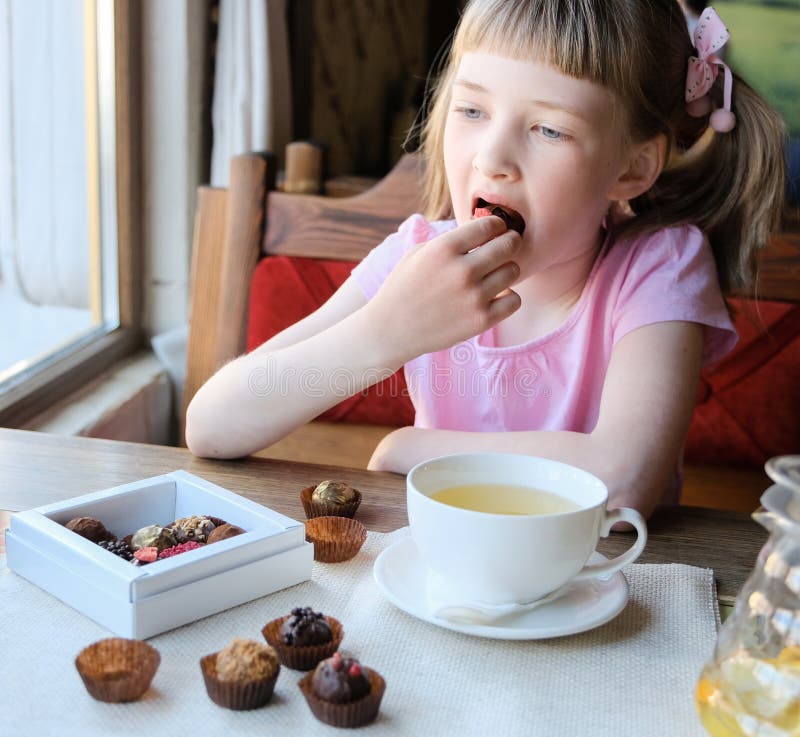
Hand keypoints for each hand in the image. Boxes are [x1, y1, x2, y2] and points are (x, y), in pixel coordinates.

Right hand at [365, 216, 522, 362]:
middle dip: (508, 243)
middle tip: (504, 248)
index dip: (497, 225)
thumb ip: (452, 240)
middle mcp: (462, 271)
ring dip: (506, 270)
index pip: (491, 224)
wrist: (391, 330)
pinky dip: (507, 297)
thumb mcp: (419, 252)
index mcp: (444, 248)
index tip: (494, 231)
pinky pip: (514, 300)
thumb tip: (487, 230)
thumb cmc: (405, 287)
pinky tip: (494, 297)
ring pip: (513, 271)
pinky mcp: (481, 321)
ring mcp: (473, 297)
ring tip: (492, 276)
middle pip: (509, 245)